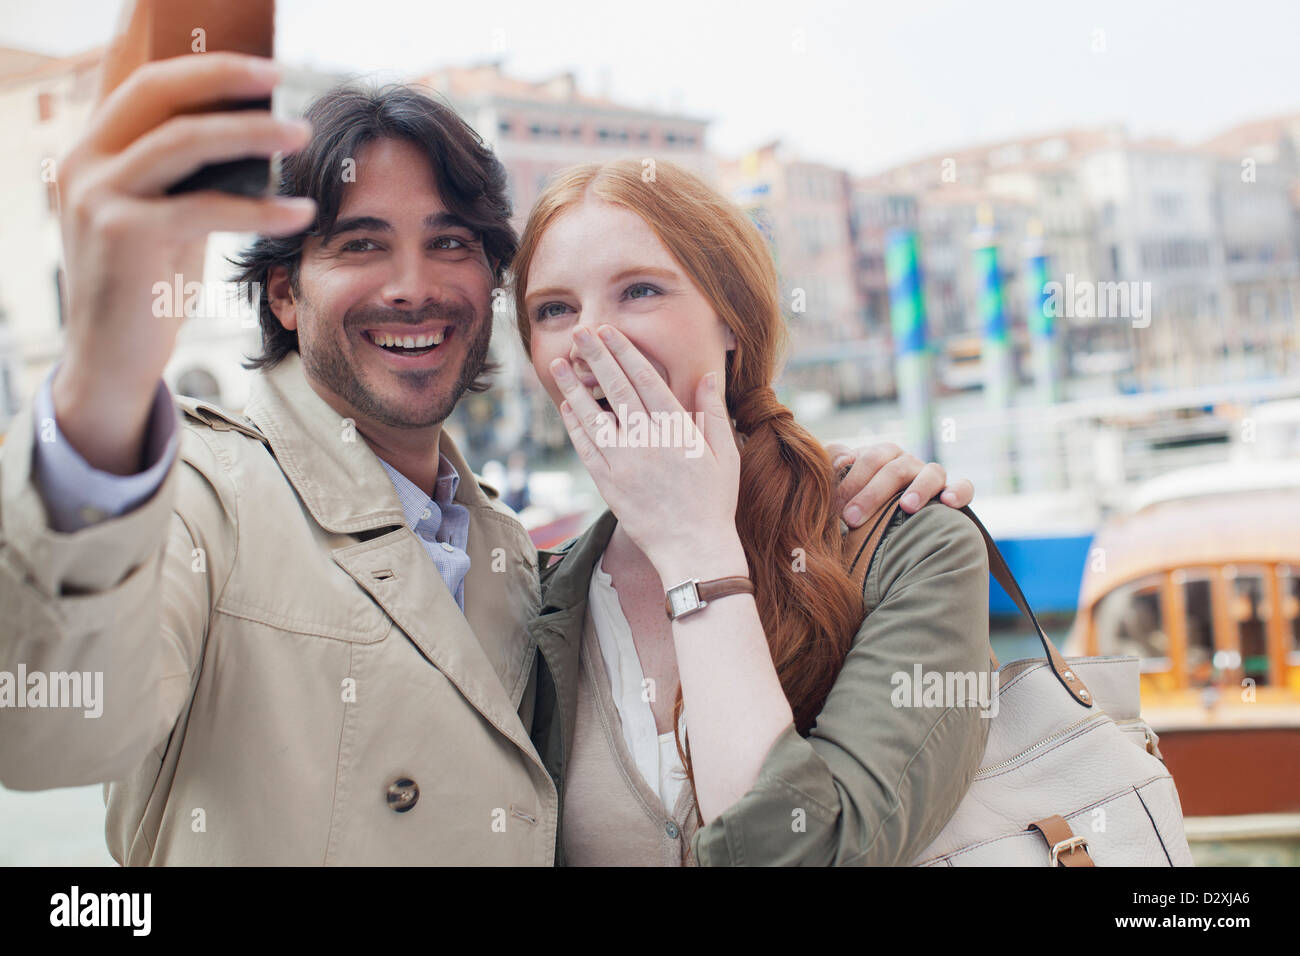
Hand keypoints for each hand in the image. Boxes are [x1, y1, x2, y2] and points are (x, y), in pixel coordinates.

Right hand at [51, 51, 315, 473]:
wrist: (111, 357)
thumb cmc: (147, 288)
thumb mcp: (165, 219)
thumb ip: (189, 179)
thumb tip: (254, 137)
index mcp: (91, 152)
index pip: (146, 86)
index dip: (203, 69)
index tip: (261, 67)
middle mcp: (84, 165)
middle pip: (160, 94)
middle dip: (225, 79)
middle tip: (282, 79)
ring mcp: (98, 197)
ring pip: (184, 141)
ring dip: (251, 132)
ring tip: (300, 134)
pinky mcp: (124, 234)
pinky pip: (207, 206)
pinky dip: (261, 207)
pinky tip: (300, 213)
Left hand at [550, 325, 745, 582]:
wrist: (693, 548)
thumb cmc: (714, 501)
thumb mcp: (726, 454)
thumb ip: (714, 413)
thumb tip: (708, 376)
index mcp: (677, 430)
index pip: (645, 380)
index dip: (624, 353)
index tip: (609, 333)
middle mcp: (647, 442)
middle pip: (616, 390)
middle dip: (596, 358)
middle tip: (579, 333)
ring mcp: (624, 463)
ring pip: (592, 417)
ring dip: (574, 388)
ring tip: (558, 364)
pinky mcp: (608, 484)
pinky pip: (586, 449)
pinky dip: (574, 426)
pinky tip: (566, 407)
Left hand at [825, 441, 973, 526]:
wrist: (883, 527)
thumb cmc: (855, 505)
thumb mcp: (839, 487)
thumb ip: (835, 468)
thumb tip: (837, 463)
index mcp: (881, 457)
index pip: (868, 458)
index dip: (851, 479)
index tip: (835, 503)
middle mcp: (908, 463)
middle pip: (895, 468)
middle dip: (872, 493)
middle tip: (852, 517)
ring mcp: (931, 476)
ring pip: (931, 473)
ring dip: (919, 488)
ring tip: (907, 507)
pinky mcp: (953, 493)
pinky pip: (965, 486)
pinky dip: (960, 490)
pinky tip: (950, 502)